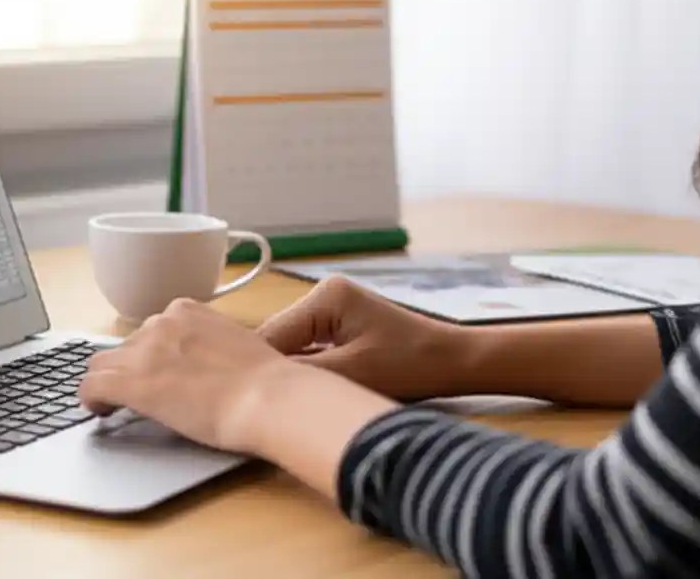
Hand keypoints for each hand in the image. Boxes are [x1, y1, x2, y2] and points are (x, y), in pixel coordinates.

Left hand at [79, 298, 312, 453]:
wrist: (267, 398)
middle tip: (143, 393)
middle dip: (131, 368)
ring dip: (107, 382)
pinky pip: (91, 387)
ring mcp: (142, 353)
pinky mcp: (130, 383)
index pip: (152, 330)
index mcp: (187, 311)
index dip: (150, 354)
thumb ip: (210, 344)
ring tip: (114, 403)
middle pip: (126, 346)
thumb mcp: (236, 344)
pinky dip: (91, 399)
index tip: (157, 371)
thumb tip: (203, 364)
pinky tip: (99, 411)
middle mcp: (160, 324)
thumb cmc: (265, 380)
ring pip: (101, 364)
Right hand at [258, 276, 472, 399]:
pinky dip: (306, 368)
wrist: (456, 361)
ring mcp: (331, 306)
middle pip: (278, 337)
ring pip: (290, 344)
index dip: (258, 369)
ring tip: (280, 401)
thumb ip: (303, 375)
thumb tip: (259, 385)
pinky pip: (308, 346)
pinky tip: (306, 390)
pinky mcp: (340, 322)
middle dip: (272, 370)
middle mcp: (323, 293)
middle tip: (260, 405)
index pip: (273, 334)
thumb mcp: (352, 374)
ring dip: (289, 371)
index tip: (243, 400)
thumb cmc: (412, 365)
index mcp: (326, 296)